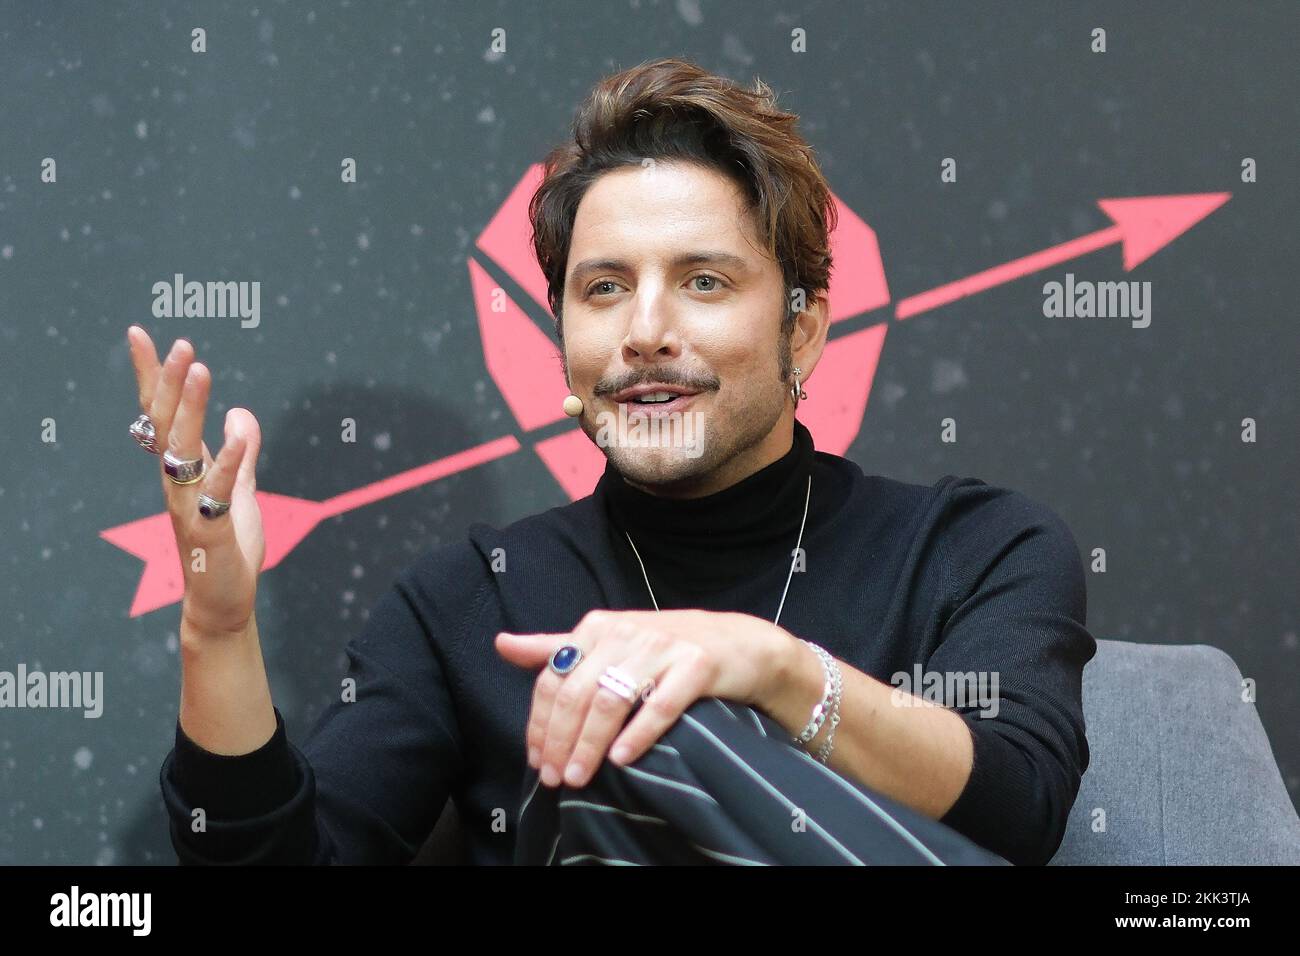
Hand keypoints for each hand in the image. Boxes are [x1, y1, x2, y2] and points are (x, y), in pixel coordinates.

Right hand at [127, 326, 264, 638]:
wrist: (222, 601)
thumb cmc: (229, 547)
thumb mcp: (242, 491)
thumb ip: (241, 454)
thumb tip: (241, 413)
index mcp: (184, 469)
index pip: (162, 414)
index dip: (153, 375)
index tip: (140, 335)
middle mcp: (178, 482)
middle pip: (167, 424)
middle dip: (171, 382)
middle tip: (180, 343)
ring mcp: (189, 505)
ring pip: (181, 450)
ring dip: (191, 408)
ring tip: (200, 369)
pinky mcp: (210, 529)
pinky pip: (217, 490)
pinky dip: (227, 461)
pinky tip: (236, 432)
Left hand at [494, 608, 791, 788]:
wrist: (740, 643)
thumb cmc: (666, 648)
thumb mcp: (608, 642)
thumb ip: (555, 647)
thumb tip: (501, 643)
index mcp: (598, 627)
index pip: (553, 678)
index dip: (539, 723)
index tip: (537, 760)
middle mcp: (627, 632)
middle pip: (577, 692)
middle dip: (560, 740)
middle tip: (555, 779)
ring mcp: (663, 647)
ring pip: (612, 699)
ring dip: (590, 744)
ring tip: (581, 778)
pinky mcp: (697, 664)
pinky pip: (661, 704)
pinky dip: (638, 734)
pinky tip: (622, 759)